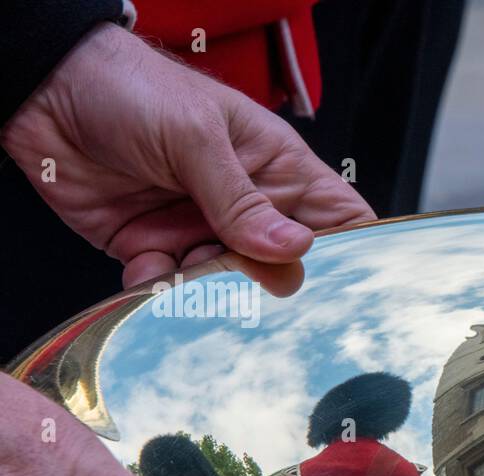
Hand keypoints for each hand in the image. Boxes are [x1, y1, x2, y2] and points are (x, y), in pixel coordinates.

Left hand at [0, 24, 374, 286]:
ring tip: (184, 266)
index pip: (338, 217)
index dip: (350, 251)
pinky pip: (170, 288)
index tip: (345, 284)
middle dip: (268, 281)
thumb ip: (242, 201)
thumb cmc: (131, 88)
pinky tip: (144, 266)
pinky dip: (158, 288)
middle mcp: (245, 205)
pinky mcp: (153, 248)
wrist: (42, 92)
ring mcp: (200, 229)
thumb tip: (294, 251)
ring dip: (209, 288)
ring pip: (228, 284)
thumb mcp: (196, 137)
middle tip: (245, 275)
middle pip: (284, 265)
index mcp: (276, 168)